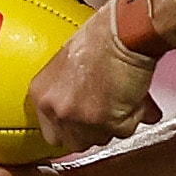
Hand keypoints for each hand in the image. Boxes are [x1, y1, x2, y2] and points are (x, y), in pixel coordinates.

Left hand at [25, 12, 161, 154]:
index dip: (71, 130)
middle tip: (108, 112)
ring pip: (102, 139)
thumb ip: (68, 92)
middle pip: (76, 143)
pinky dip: (134, 117)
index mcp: (41, 95)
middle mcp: (56, 110)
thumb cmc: (101, 38)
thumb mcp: (68, 64)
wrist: (124, 32)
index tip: (84, 124)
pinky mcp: (108, 123)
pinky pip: (125, 131)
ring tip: (123, 98)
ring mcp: (81, 119)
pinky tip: (135, 96)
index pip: (51, 134)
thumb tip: (84, 114)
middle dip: (94, 131)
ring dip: (115, 124)